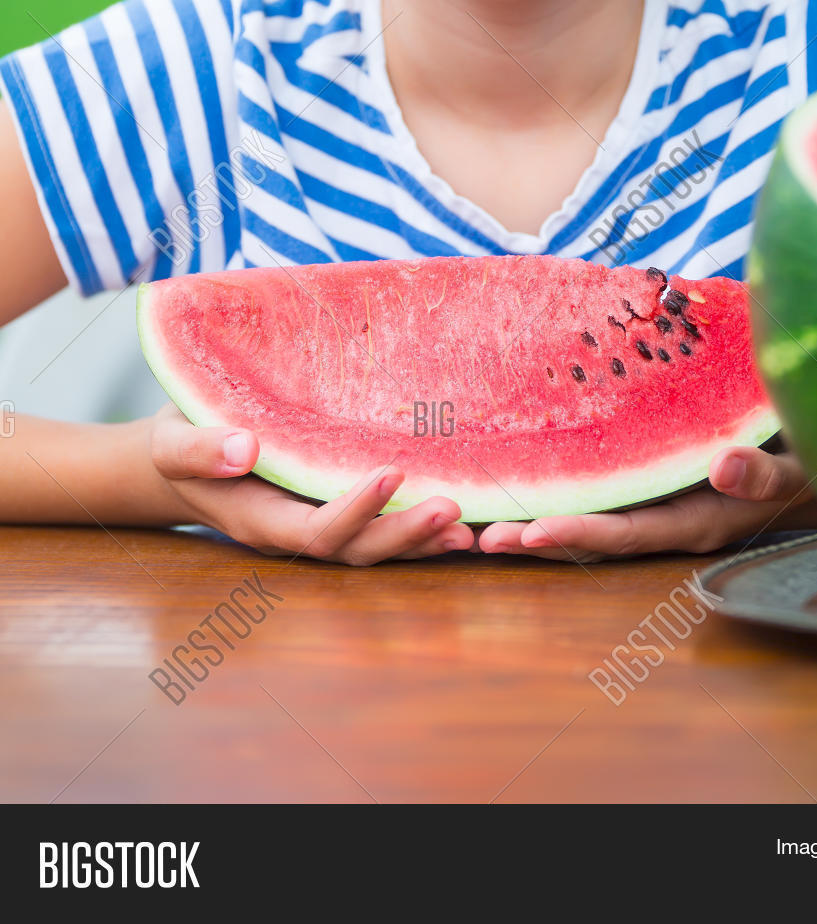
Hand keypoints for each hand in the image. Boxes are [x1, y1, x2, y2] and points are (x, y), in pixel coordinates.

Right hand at [146, 404, 474, 564]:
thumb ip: (200, 449)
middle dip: (404, 535)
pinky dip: (418, 531)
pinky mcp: (334, 509)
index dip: (355, 511)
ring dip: (420, 541)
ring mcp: (316, 525)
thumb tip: (244, 449)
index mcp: (259, 522)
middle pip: (356, 551)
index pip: (315, 530)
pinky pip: (379, 530)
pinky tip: (460, 520)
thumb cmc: (179, 440)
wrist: (181, 454)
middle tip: (453, 509)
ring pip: (374, 548)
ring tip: (468, 528)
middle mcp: (295, 533)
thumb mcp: (174, 442)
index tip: (391, 473)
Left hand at [475, 441, 816, 562]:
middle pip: (594, 532)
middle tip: (476, 537)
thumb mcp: (796, 467)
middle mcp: (669, 517)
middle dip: (535, 534)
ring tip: (480, 517)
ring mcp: (660, 500)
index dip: (576, 533)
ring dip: (538, 514)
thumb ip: (764, 474)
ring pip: (593, 513)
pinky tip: (523, 472)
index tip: (526, 534)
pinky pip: (605, 486)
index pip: (626, 533)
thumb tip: (726, 468)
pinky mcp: (655, 478)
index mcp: (696, 520)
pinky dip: (564, 485)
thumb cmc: (808, 459)